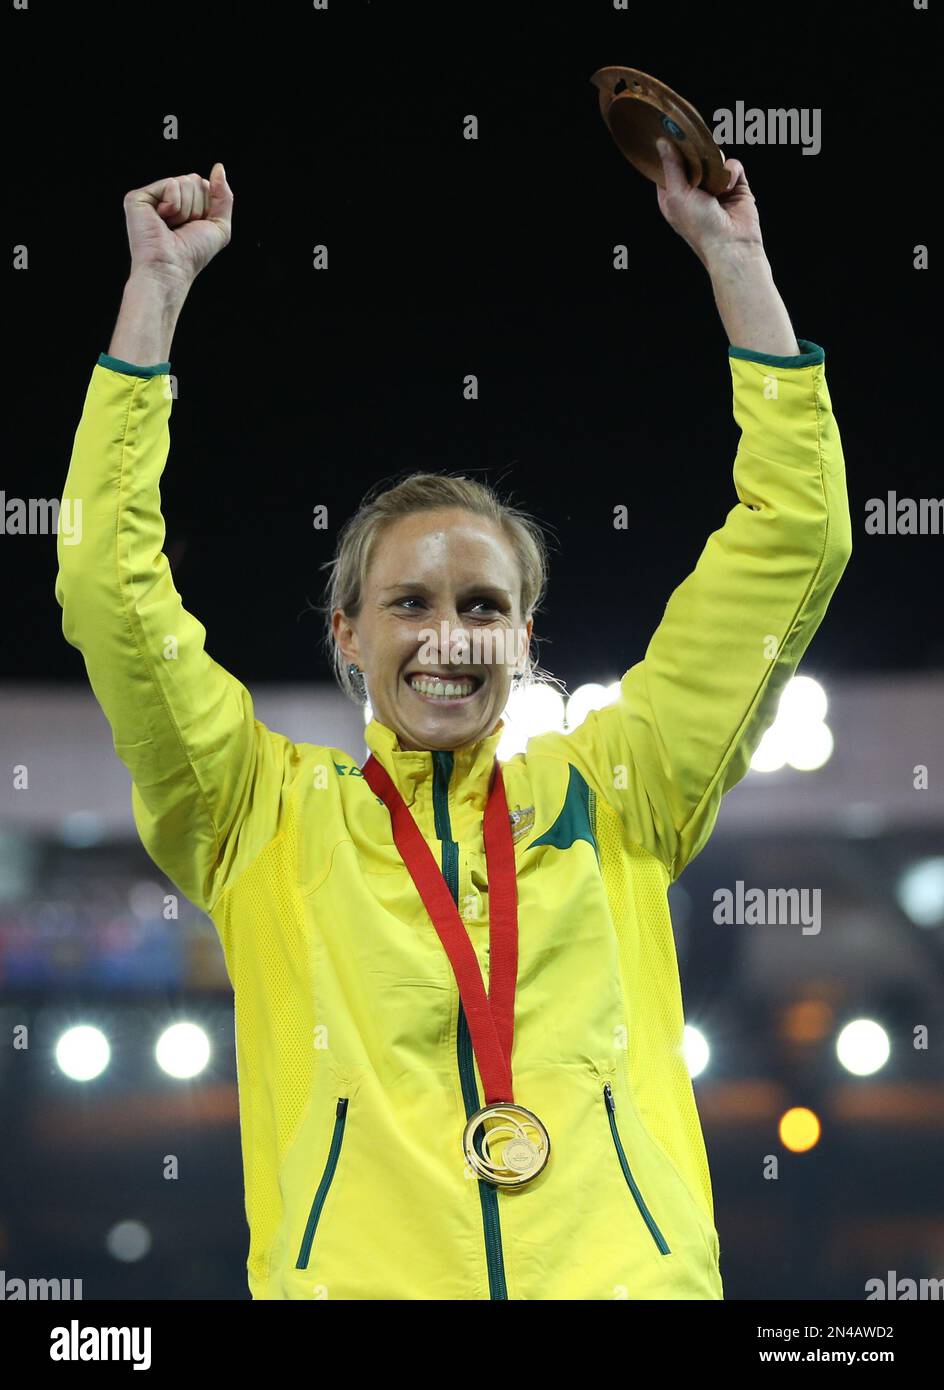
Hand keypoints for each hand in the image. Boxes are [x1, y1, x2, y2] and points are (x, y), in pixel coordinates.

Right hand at [122, 164, 232, 285]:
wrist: (172, 268)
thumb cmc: (193, 254)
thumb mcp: (219, 225)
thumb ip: (223, 196)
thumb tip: (219, 167)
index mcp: (183, 204)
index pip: (204, 185)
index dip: (207, 208)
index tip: (195, 227)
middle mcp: (166, 198)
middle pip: (195, 180)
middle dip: (197, 207)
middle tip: (183, 227)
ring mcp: (151, 197)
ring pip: (184, 181)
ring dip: (186, 210)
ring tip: (172, 226)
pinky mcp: (138, 197)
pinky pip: (171, 184)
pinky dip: (174, 205)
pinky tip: (162, 220)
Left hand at [655, 138, 763, 268]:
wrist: (732, 244)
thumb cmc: (700, 227)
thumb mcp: (677, 195)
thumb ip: (671, 167)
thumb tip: (662, 142)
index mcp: (673, 195)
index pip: (668, 167)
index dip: (670, 154)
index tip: (671, 139)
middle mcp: (694, 190)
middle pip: (693, 158)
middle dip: (696, 155)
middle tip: (697, 157)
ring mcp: (715, 187)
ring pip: (715, 157)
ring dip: (716, 165)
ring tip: (716, 183)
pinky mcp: (735, 185)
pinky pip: (734, 166)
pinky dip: (732, 173)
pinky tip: (729, 188)